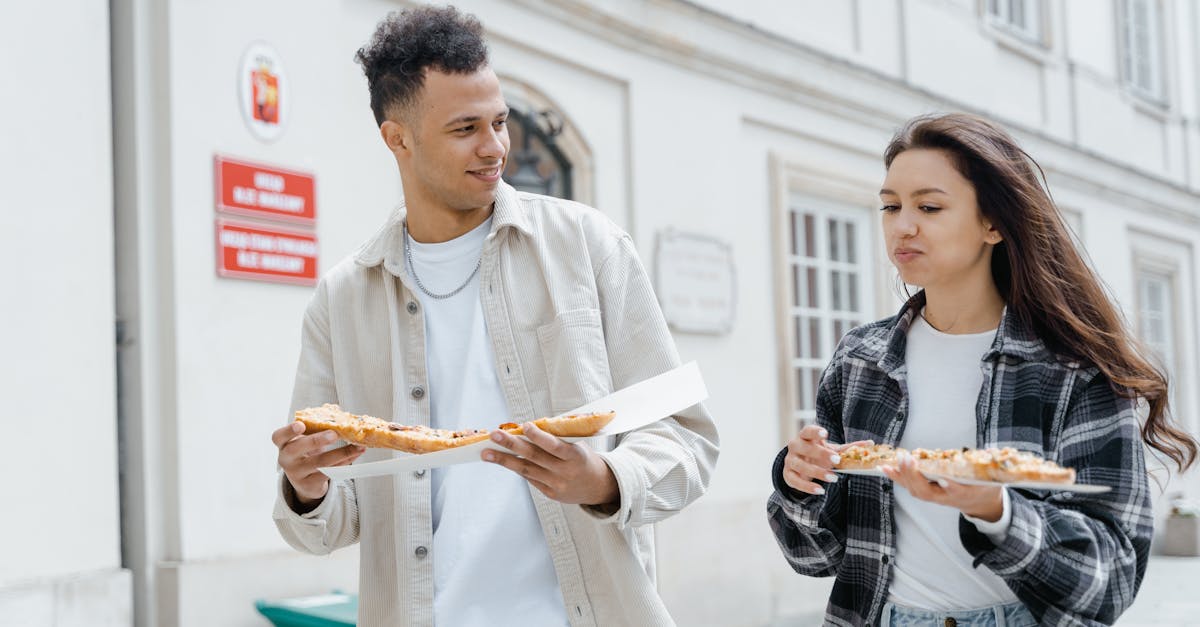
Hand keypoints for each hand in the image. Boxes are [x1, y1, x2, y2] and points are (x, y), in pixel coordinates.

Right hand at [272, 422, 365, 507]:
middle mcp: (287, 459)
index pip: (278, 437)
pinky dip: (345, 462)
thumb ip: (315, 426)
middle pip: (297, 449)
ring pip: (320, 462)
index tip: (300, 425)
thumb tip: (338, 412)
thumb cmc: (305, 453)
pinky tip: (354, 455)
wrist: (305, 480)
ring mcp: (297, 473)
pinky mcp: (310, 484)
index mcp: (284, 444)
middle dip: (317, 440)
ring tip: (357, 445)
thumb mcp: (304, 440)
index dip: (289, 431)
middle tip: (334, 434)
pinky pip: (330, 472)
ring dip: (342, 452)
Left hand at [482, 422, 618, 506]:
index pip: (554, 446)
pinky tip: (504, 460)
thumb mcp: (578, 445)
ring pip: (526, 471)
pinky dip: (517, 468)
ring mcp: (557, 485)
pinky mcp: (550, 494)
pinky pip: (530, 478)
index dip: (538, 437)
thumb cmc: (585, 459)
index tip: (523, 426)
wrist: (599, 486)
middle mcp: (565, 473)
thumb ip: (557, 439)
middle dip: (511, 445)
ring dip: (504, 460)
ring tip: (487, 453)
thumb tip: (527, 430)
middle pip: (534, 457)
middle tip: (494, 436)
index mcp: (576, 457)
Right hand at [782, 424, 873, 494]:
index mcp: (805, 436)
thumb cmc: (818, 454)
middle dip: (820, 453)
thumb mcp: (832, 449)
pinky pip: (795, 481)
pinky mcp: (787, 475)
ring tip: (833, 478)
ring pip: (800, 465)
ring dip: (816, 472)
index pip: (807, 431)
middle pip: (804, 447)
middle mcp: (795, 446)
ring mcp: (790, 460)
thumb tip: (870, 444)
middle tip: (836, 460)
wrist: (799, 465)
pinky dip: (807, 487)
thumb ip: (848, 448)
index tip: (825, 434)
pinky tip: (820, 490)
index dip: (815, 432)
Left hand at [880, 452, 1002, 520]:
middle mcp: (946, 497)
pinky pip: (909, 486)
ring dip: (902, 476)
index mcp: (965, 493)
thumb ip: (989, 465)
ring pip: (915, 490)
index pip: (956, 492)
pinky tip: (885, 468)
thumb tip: (992, 453)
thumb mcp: (992, 477)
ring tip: (889, 463)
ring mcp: (934, 497)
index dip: (950, 487)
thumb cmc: (985, 486)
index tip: (944, 480)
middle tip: (907, 459)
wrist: (979, 503)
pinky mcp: (926, 492)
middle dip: (915, 476)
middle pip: (927, 491)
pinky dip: (897, 477)